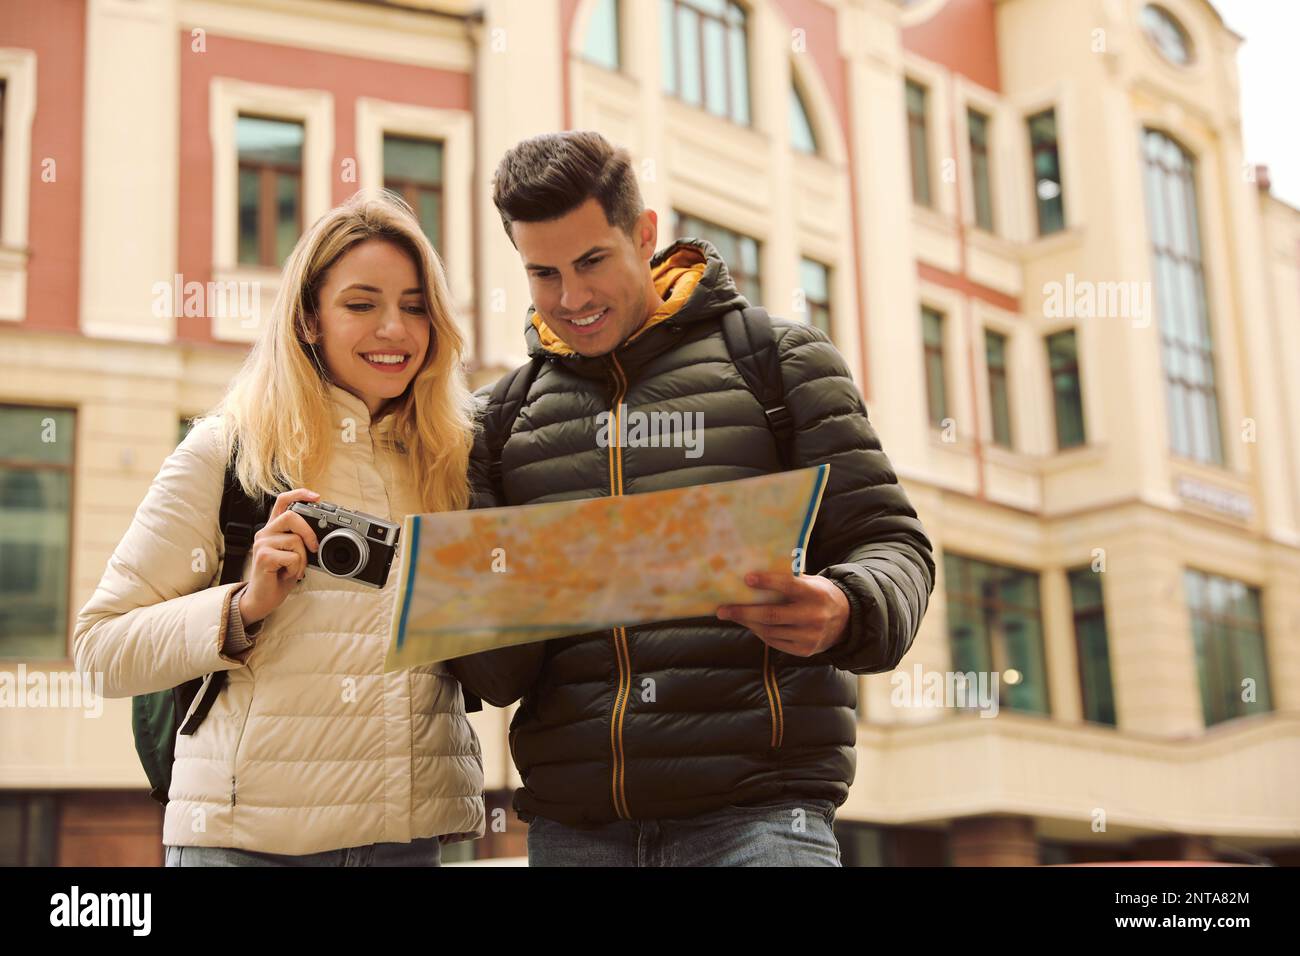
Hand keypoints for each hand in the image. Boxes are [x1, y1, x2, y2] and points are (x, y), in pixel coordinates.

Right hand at [236, 489, 321, 625]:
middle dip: (309, 531)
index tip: (316, 497)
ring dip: (303, 558)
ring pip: (295, 540)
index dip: (299, 494)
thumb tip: (321, 535)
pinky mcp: (263, 556)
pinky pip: (292, 556)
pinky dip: (297, 568)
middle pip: (291, 516)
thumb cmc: (279, 576)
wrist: (263, 599)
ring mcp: (262, 544)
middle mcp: (264, 533)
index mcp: (273, 529)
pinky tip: (287, 575)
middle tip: (314, 548)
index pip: (282, 501)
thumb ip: (301, 541)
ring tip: (294, 569)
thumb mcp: (293, 554)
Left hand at [715, 571, 849, 657]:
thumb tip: (754, 574)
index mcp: (815, 594)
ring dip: (748, 623)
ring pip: (770, 631)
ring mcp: (809, 636)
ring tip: (731, 615)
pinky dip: (760, 633)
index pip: (788, 586)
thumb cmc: (820, 595)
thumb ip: (790, 580)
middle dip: (743, 612)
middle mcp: (813, 616)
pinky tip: (750, 624)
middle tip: (722, 609)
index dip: (767, 582)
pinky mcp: (805, 651)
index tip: (746, 578)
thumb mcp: (812, 582)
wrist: (847, 621)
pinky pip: (775, 642)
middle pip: (772, 615)